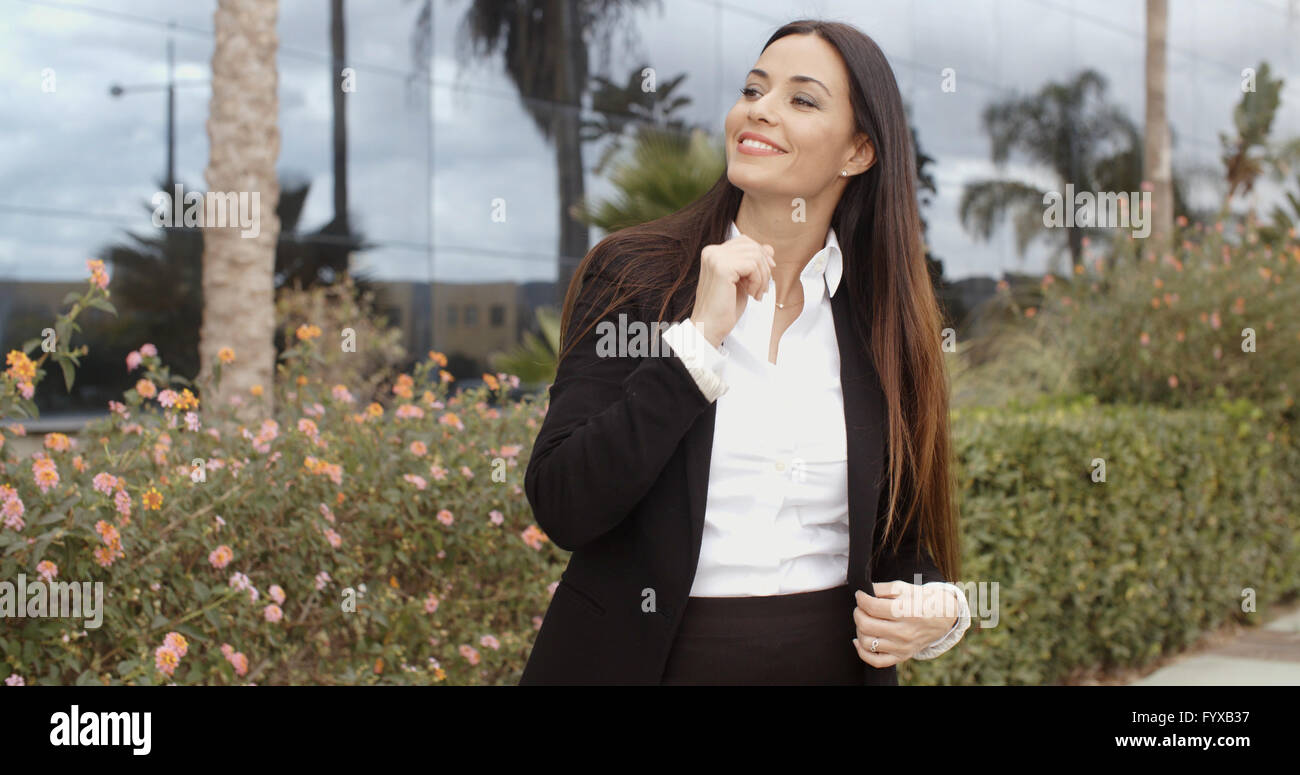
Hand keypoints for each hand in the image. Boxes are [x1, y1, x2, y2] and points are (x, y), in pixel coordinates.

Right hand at [689, 231, 775, 347]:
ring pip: (755, 255)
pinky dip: (758, 281)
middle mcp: (712, 252)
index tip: (765, 275)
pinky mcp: (722, 268)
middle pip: (752, 247)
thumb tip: (769, 247)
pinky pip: (753, 266)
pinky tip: (752, 294)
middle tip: (762, 289)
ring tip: (756, 294)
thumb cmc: (724, 307)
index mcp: (713, 253)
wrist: (709, 327)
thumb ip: (753, 263)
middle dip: (764, 268)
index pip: (745, 242)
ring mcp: (715, 258)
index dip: (761, 256)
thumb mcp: (743, 281)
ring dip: (762, 277)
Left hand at [851, 581, 958, 667]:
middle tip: (861, 607)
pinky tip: (860, 640)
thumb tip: (864, 592)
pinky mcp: (902, 656)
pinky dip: (862, 651)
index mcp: (906, 612)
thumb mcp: (905, 588)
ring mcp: (903, 647)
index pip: (872, 607)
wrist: (944, 617)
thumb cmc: (922, 600)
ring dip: (859, 629)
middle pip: (866, 625)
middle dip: (857, 613)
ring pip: (867, 643)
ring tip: (864, 620)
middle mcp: (905, 632)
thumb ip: (883, 588)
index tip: (860, 595)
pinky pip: (876, 661)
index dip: (861, 598)